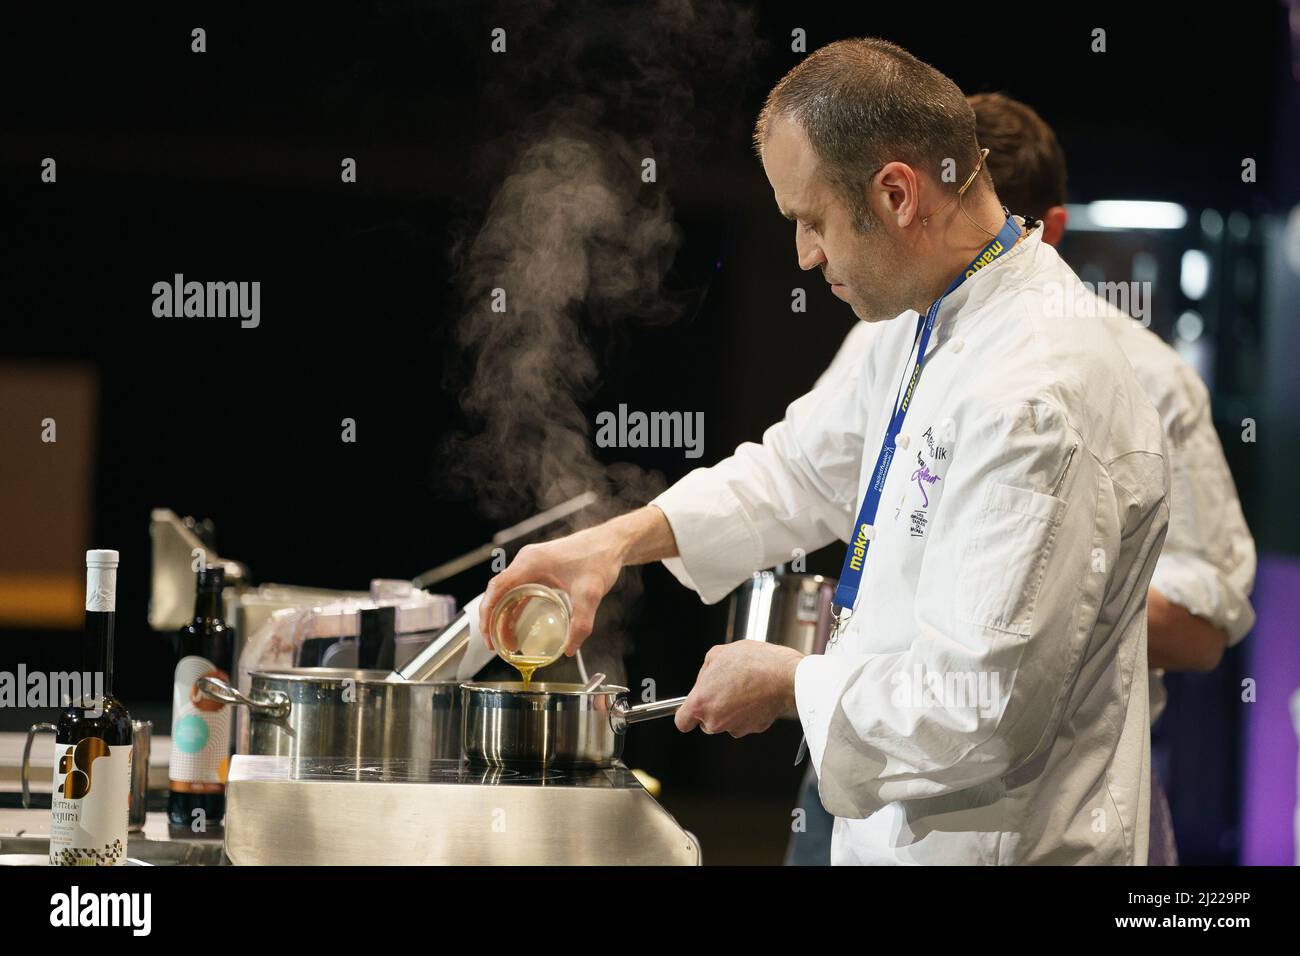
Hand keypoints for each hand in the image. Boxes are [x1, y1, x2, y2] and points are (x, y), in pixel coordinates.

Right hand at [478, 526, 625, 656]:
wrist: (612, 543)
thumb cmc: (599, 559)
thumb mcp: (590, 595)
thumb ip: (580, 624)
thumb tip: (569, 649)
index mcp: (530, 563)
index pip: (497, 588)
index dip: (487, 614)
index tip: (487, 636)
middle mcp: (526, 561)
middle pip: (498, 592)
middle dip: (493, 620)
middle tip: (496, 645)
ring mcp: (532, 564)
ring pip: (509, 592)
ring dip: (504, 616)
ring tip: (507, 642)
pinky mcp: (541, 568)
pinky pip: (521, 590)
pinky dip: (516, 608)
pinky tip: (519, 626)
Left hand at [675, 641, 803, 736]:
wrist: (785, 675)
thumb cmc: (752, 662)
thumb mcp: (718, 654)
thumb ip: (705, 672)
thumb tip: (705, 680)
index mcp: (701, 703)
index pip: (682, 722)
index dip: (686, 715)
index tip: (693, 708)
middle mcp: (715, 721)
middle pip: (706, 722)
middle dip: (713, 708)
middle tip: (725, 687)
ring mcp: (735, 727)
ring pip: (727, 722)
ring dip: (732, 709)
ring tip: (744, 686)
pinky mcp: (754, 729)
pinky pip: (746, 721)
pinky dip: (749, 711)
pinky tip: (756, 694)